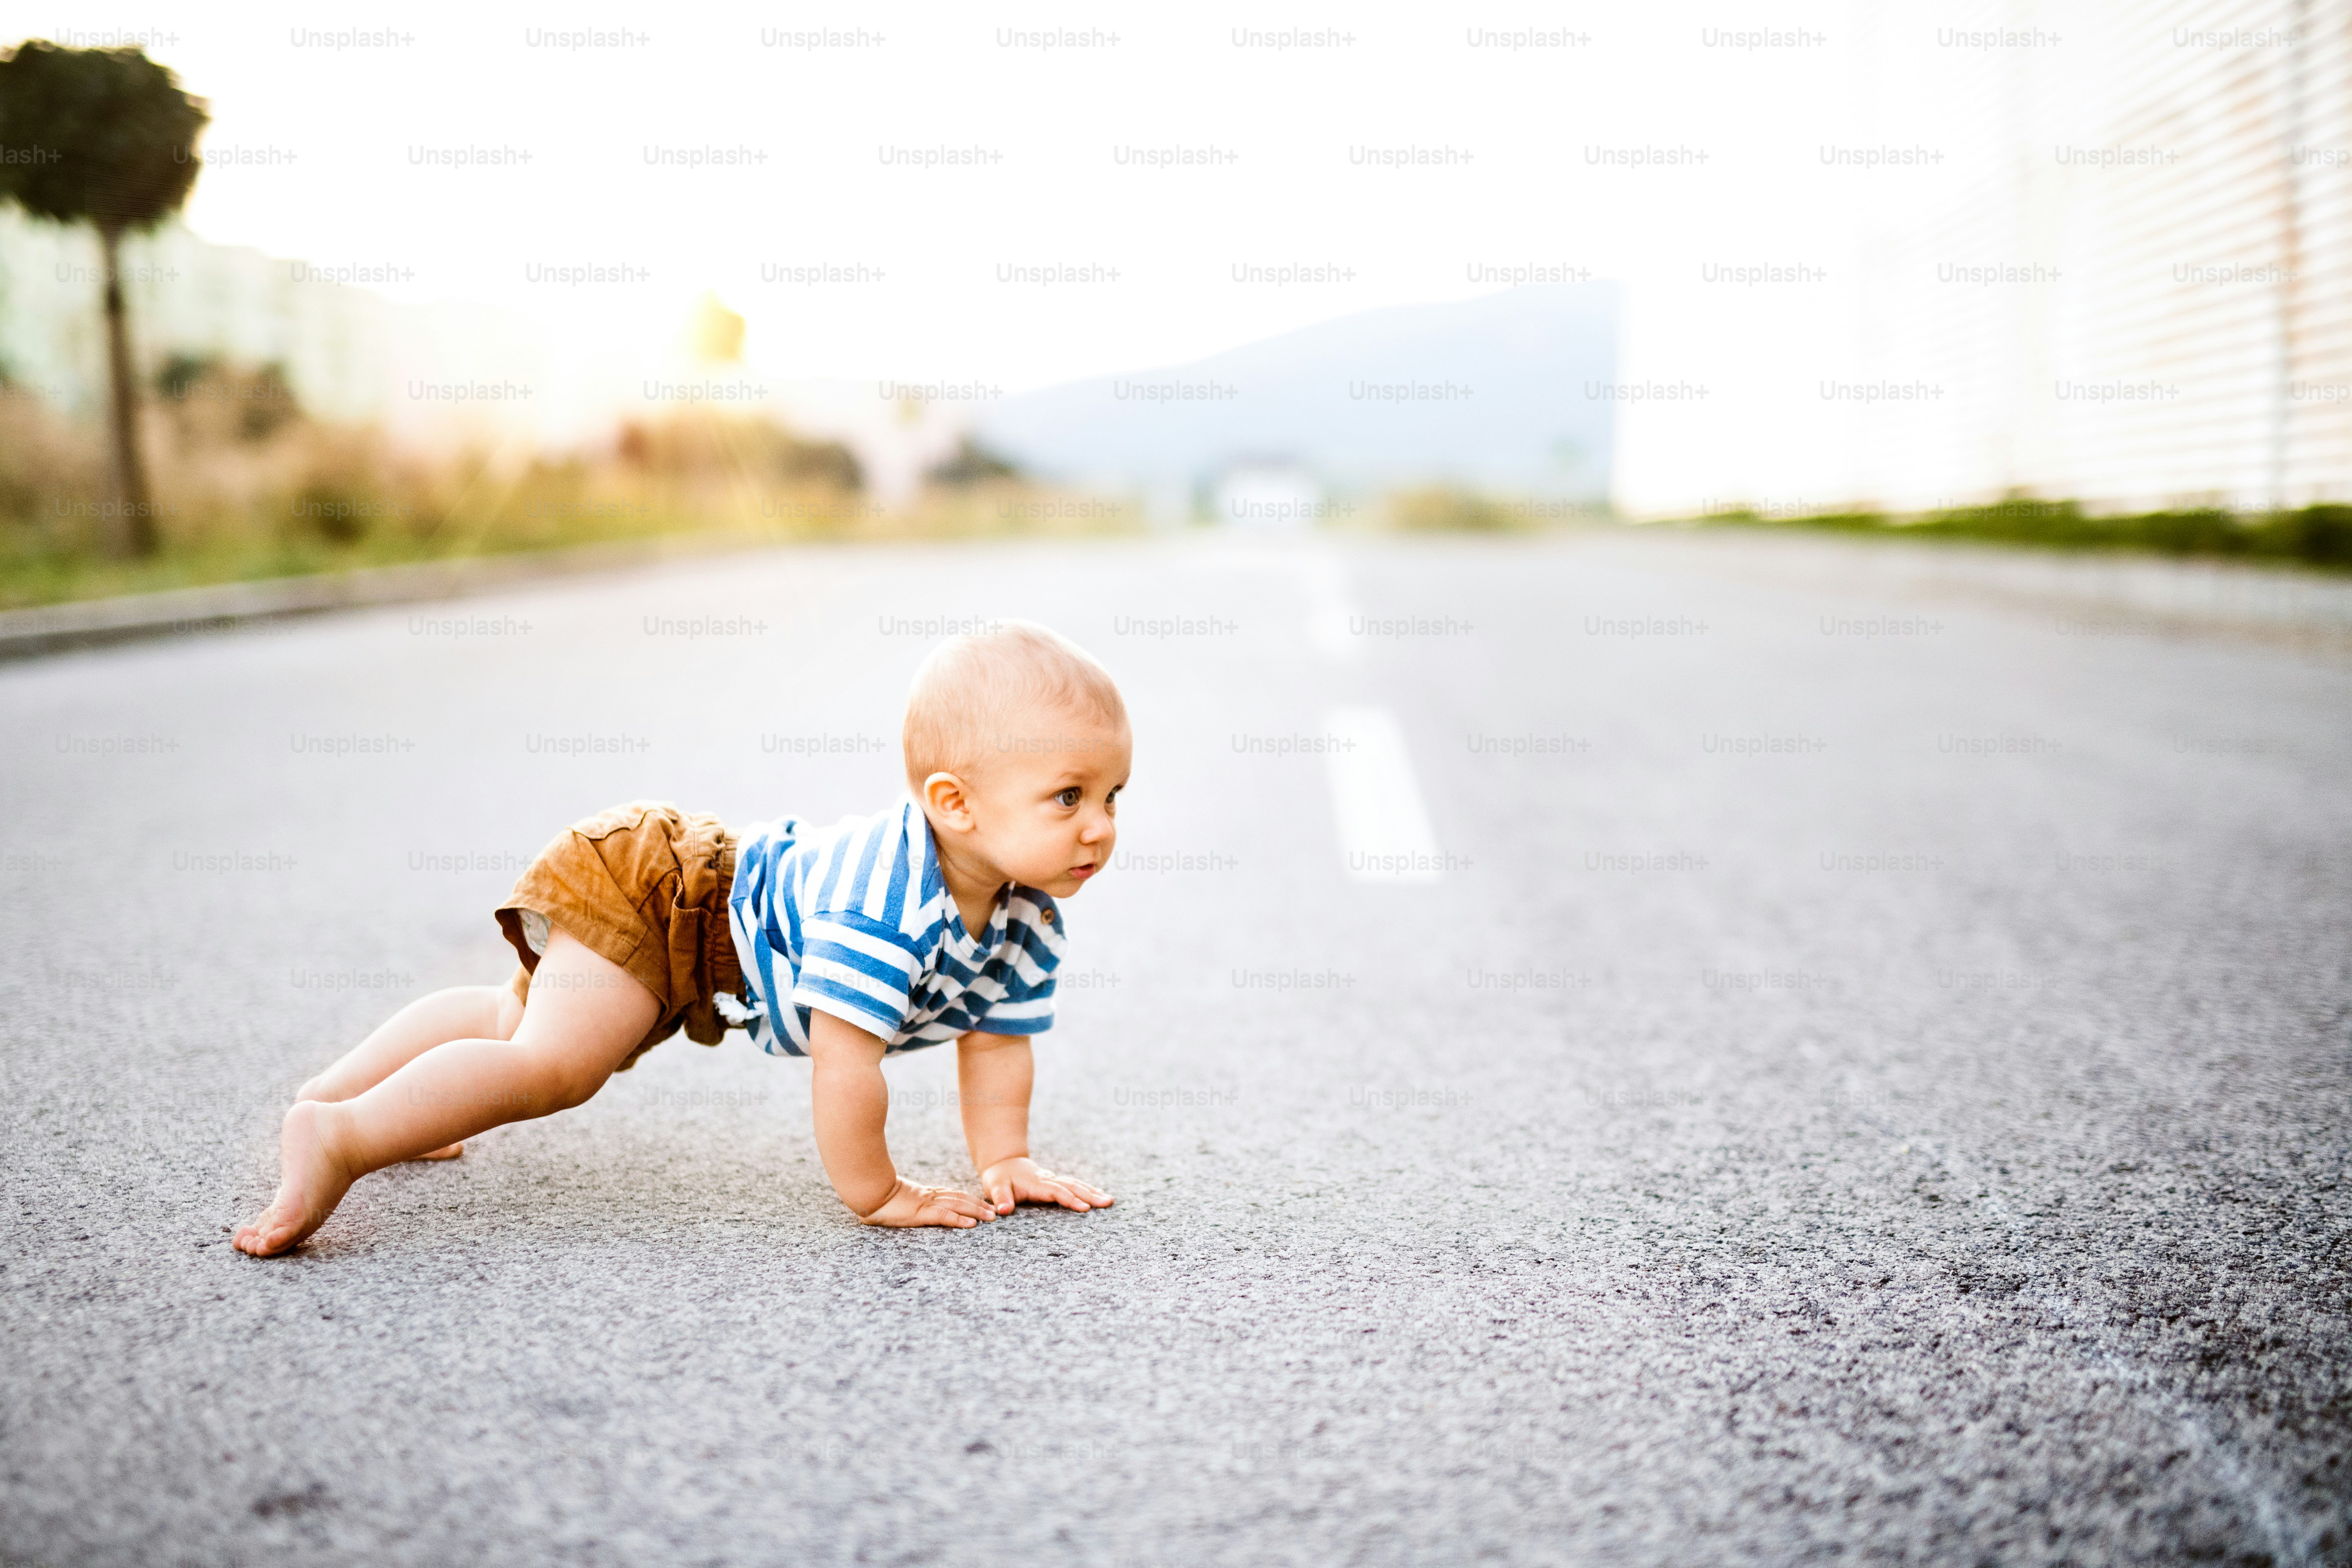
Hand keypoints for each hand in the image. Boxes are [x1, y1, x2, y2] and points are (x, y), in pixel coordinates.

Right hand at [858, 1178, 996, 1228]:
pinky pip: (944, 1216)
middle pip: (960, 1199)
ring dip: (976, 1212)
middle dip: (979, 1206)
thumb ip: (902, 1202)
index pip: (951, 1195)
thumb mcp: (893, 1200)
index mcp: (923, 1193)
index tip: (982, 1204)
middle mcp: (928, 1196)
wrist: (866, 1191)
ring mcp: (925, 1204)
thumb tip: (901, 1206)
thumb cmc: (874, 1196)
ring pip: (957, 1206)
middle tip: (995, 1212)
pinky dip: (959, 1220)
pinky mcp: (920, 1212)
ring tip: (990, 1218)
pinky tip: (971, 1225)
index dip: (968, 1199)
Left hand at [979, 1156, 1113, 1215]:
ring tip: (1109, 1200)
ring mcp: (1052, 1180)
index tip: (1085, 1208)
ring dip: (1092, 1191)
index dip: (1070, 1199)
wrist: (1003, 1162)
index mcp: (1035, 1183)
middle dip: (1090, 1195)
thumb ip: (1000, 1198)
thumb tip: (1003, 1211)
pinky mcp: (1055, 1182)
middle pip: (1072, 1186)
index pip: (1056, 1191)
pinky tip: (1099, 1194)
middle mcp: (1047, 1180)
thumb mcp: (994, 1187)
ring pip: (1076, 1184)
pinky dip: (1087, 1189)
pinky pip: (1074, 1184)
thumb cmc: (998, 1177)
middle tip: (1108, 1202)